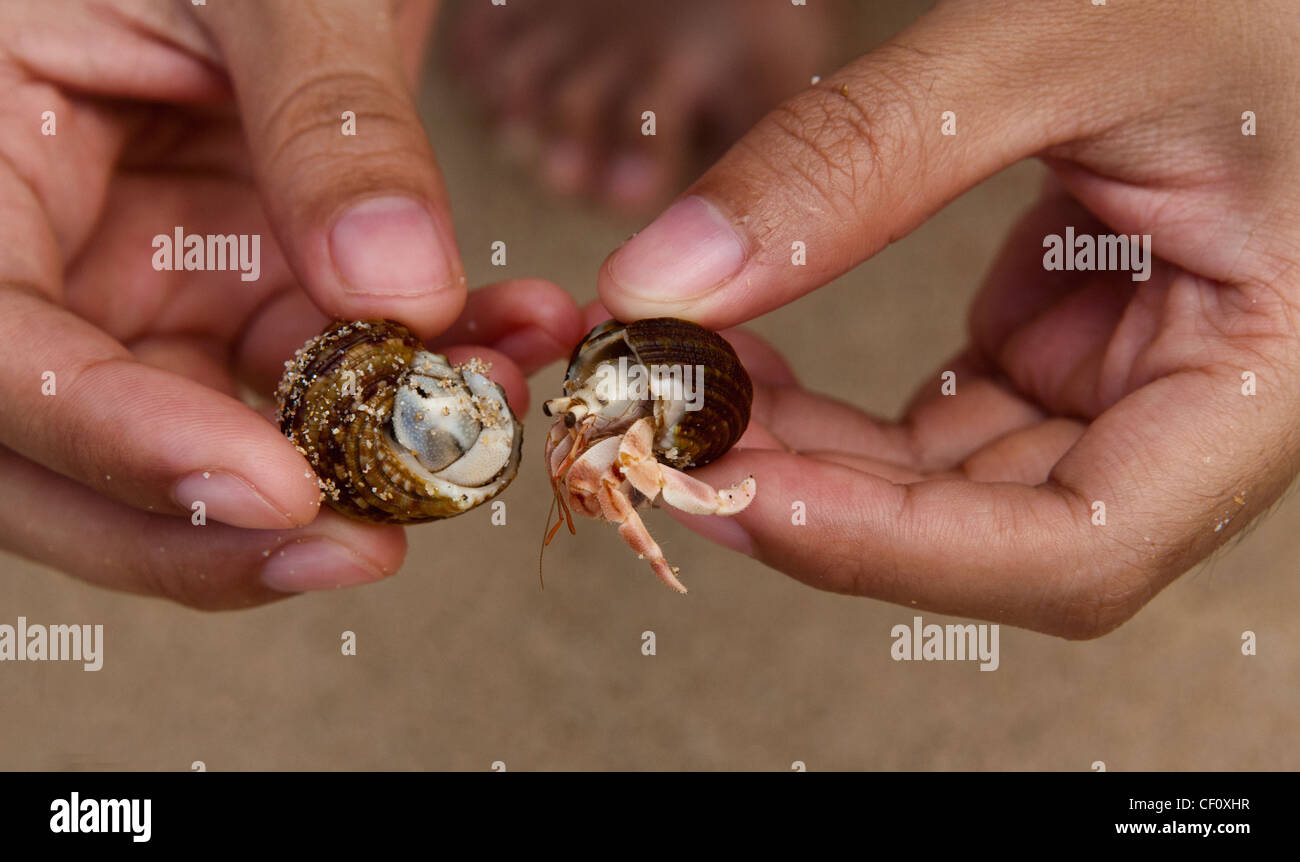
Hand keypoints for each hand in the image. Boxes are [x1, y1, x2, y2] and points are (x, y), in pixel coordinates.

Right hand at [0, 0, 579, 607]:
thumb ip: (324, 123)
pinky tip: (510, 341)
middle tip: (369, 545)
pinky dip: (417, 378)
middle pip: (77, 461)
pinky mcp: (236, 287)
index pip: (6, 362)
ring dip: (360, 454)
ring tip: (486, 414)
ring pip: (219, 437)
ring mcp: (140, 280)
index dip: (126, 449)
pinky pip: (320, 373)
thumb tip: (400, 290)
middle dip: (224, 527)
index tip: (275, 491)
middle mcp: (43, 253)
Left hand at [596, 0, 1299, 637]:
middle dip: (820, 501)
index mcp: (1266, 376)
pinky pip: (937, 425)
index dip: (899, 547)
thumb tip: (664, 281)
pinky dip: (834, 414)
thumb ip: (858, 158)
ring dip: (808, 457)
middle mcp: (1198, 413)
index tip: (746, 492)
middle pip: (991, 535)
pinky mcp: (1066, 355)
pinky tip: (746, 359)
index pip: (1080, 544)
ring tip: (689, 386)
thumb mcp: (1051, 43)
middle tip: (674, 438)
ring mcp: (1125, 390)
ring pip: (946, 489)